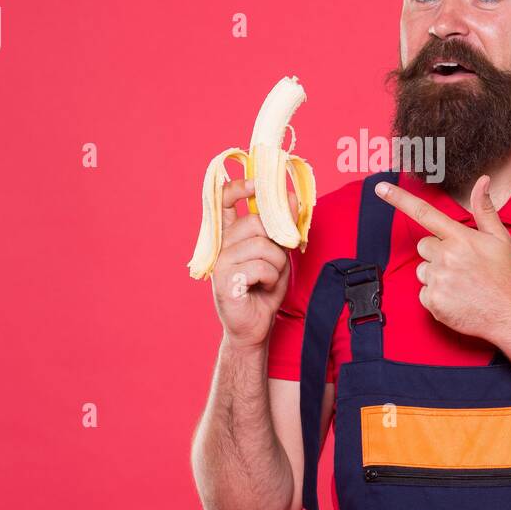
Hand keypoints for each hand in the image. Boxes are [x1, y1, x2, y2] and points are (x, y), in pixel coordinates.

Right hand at [211, 177, 299, 349]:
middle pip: (255, 222)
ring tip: (268, 279)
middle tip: (277, 261)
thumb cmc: (265, 288)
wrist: (256, 326)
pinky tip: (262, 289)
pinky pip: (260, 266)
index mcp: (231, 234)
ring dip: (277, 265)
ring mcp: (220, 261)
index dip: (239, 186)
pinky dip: (271, 279)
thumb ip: (281, 227)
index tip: (258, 183)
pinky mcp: (224, 279)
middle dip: (277, 241)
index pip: (225, 200)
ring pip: (262, 245)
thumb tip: (290, 197)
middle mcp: (222, 244)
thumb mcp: (278, 252)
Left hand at [375, 174, 510, 339]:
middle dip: (437, 253)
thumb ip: (485, 209)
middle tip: (461, 266)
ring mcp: (438, 279)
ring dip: (436, 275)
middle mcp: (446, 256)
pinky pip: (424, 292)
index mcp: (461, 238)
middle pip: (424, 246)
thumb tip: (482, 181)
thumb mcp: (501, 239)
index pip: (425, 213)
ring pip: (422, 270)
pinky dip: (436, 295)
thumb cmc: (506, 278)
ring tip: (461, 284)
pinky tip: (456, 298)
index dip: (400, 199)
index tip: (380, 188)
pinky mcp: (432, 301)